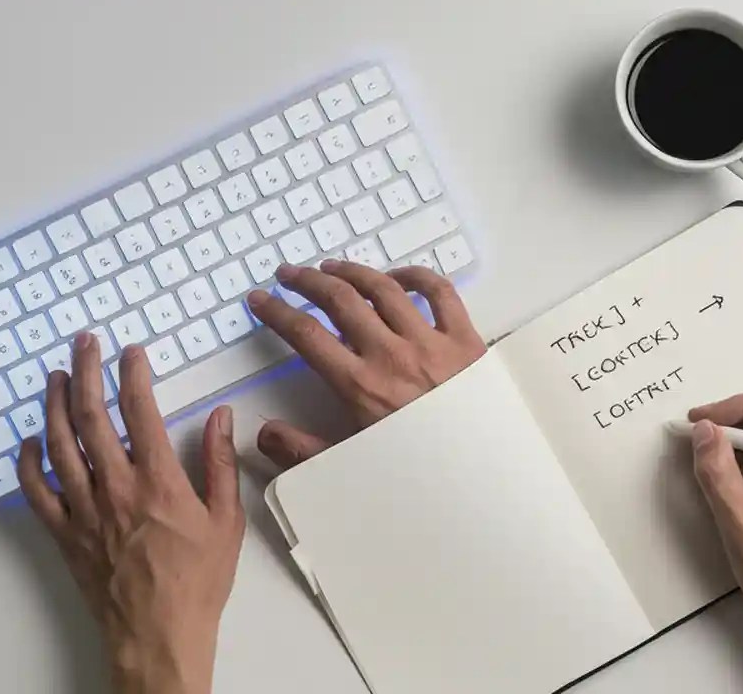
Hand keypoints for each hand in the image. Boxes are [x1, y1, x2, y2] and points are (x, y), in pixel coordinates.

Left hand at [17, 333, 244, 693]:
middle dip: (85, 373)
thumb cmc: (197, 582)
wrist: (159, 635)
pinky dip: (29, 463)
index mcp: (159, 482)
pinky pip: (37, 492)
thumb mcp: (227, 521)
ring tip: (55, 377)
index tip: (131, 352)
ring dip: (54, 405)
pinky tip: (30, 441)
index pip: (140, 411)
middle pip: (91, 417)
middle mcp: (116, 488)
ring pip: (59, 445)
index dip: (133, 374)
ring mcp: (85, 511)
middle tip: (83, 345)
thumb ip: (221, 464)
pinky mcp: (66, 534)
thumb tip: (221, 417)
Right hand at [245, 260, 485, 468]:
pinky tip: (397, 276)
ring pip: (383, 288)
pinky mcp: (465, 339)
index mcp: (360, 386)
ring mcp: (430, 342)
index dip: (277, 312)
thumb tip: (263, 434)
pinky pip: (439, 292)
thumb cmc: (417, 473)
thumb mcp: (353, 466)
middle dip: (307, 282)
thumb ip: (303, 450)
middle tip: (289, 274)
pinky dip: (416, 276)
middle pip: (340, 300)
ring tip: (331, 267)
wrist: (482, 476)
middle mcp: (391, 355)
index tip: (260, 300)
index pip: (306, 335)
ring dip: (352, 272)